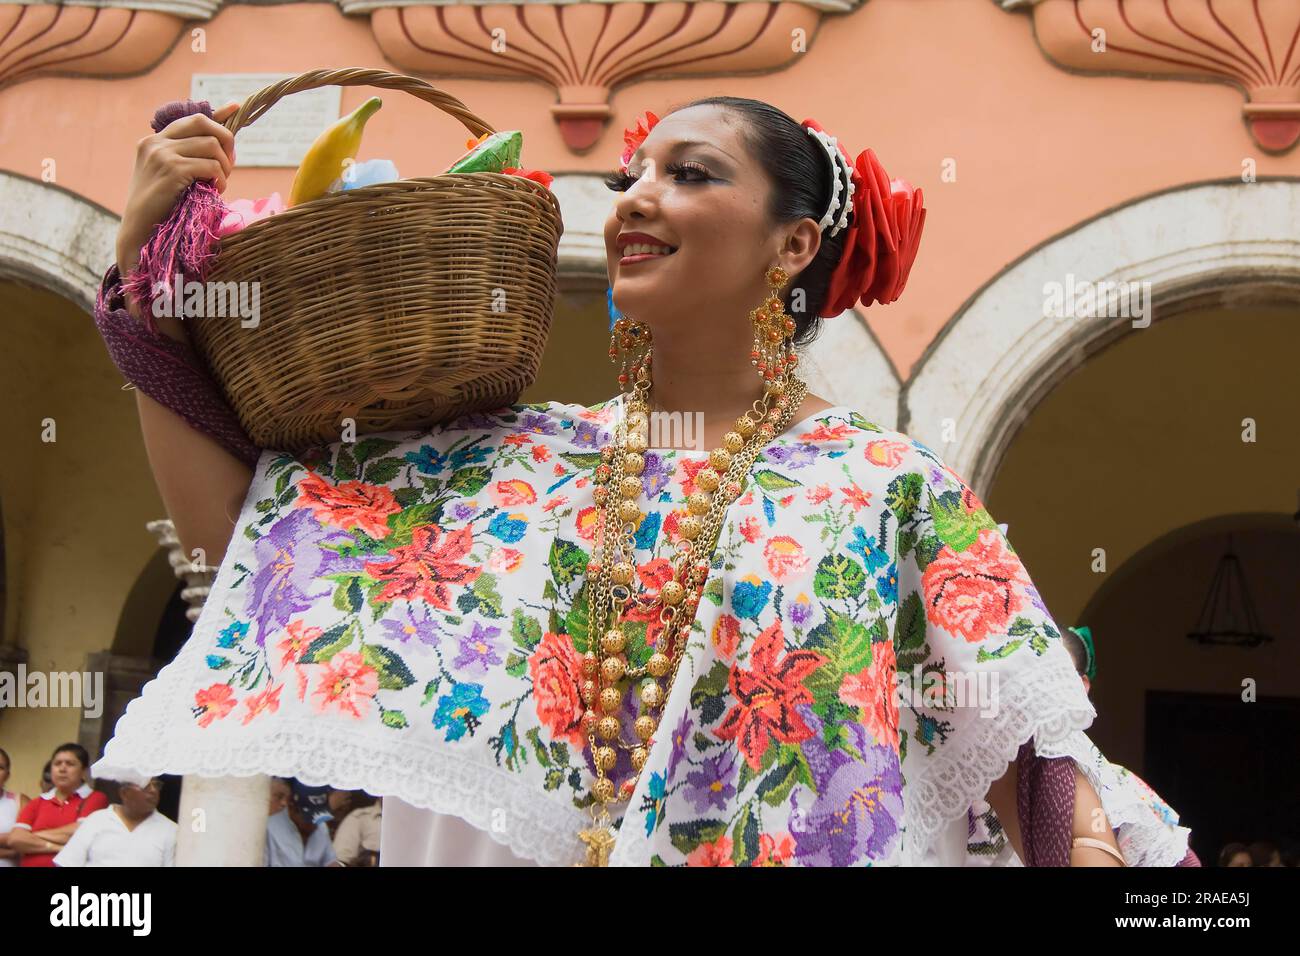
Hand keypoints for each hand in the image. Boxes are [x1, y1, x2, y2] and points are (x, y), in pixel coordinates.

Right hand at [116, 100, 239, 275]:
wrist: (138, 231)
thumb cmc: (158, 209)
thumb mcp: (170, 177)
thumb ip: (188, 160)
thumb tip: (218, 149)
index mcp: (153, 141)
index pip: (191, 119)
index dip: (217, 114)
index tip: (235, 107)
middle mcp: (156, 142)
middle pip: (203, 122)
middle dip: (226, 140)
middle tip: (230, 164)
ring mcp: (162, 154)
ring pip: (211, 144)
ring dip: (224, 164)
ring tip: (220, 182)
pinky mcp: (171, 170)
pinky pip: (210, 165)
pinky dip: (220, 177)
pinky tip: (217, 189)